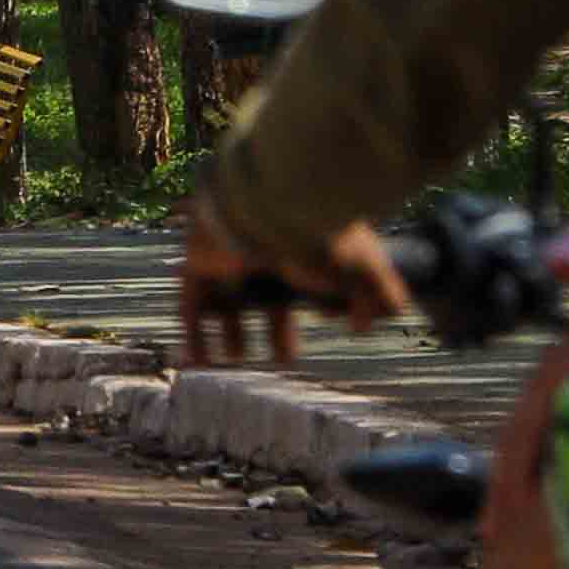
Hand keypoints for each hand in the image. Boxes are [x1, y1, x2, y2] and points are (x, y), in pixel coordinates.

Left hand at [172, 184, 407, 367]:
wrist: (270, 204)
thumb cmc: (322, 236)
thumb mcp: (365, 269)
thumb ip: (378, 297)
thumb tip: (365, 326)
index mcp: (302, 244)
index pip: (309, 279)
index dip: (320, 303)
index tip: (332, 318)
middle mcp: (262, 248)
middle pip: (265, 292)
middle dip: (275, 326)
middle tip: (284, 356)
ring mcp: (226, 253)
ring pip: (225, 297)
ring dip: (230, 332)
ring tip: (237, 360)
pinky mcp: (196, 261)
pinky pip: (190, 302)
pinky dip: (193, 334)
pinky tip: (200, 364)